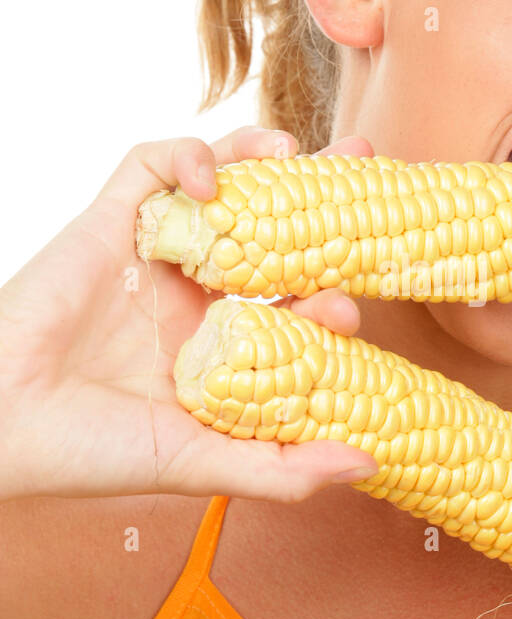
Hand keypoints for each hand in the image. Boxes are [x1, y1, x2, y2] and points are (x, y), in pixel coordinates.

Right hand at [0, 125, 379, 502]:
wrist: (4, 426)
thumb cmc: (91, 454)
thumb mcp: (200, 465)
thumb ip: (283, 468)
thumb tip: (368, 463)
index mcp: (219, 346)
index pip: (292, 303)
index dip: (329, 294)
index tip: (350, 307)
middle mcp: (191, 294)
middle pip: (270, 230)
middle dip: (318, 199)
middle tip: (363, 171)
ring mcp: (152, 254)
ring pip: (218, 185)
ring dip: (260, 160)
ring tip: (298, 149)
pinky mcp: (109, 222)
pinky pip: (151, 164)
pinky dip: (186, 156)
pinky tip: (213, 179)